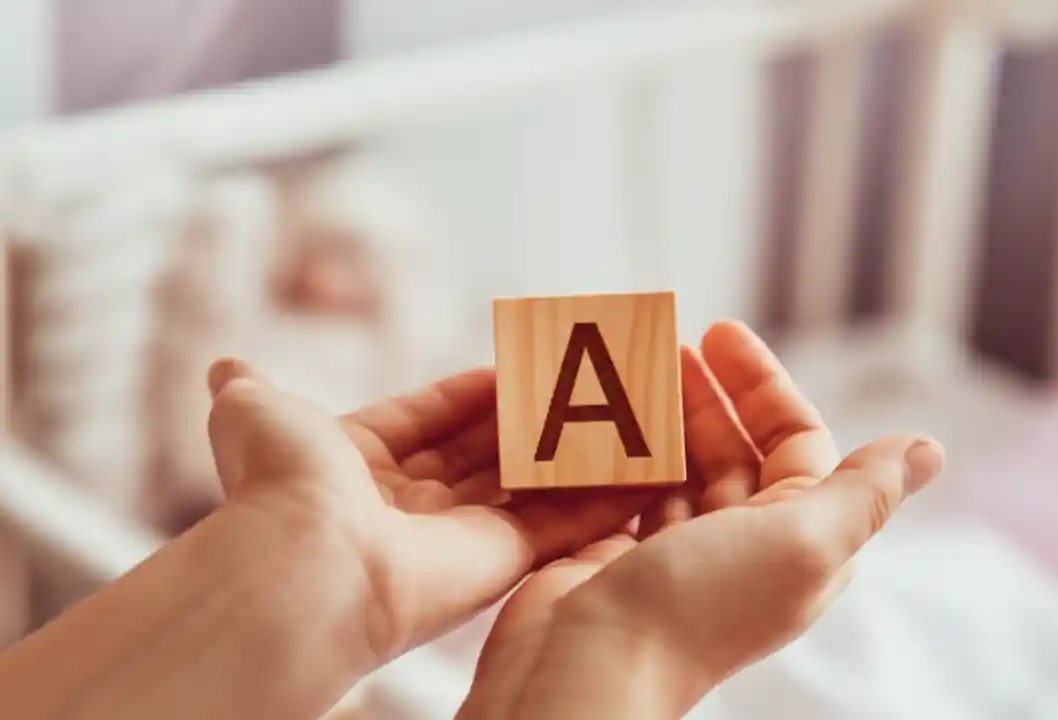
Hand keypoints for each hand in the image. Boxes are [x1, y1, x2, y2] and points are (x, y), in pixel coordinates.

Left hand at [204, 359, 655, 662]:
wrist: (308, 560)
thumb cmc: (281, 483)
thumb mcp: (256, 413)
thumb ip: (253, 387)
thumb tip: (226, 362)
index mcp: (358, 465)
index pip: (429, 417)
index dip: (471, 390)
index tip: (517, 360)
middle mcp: (410, 504)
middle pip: (484, 449)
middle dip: (530, 414)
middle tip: (585, 376)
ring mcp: (458, 535)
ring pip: (528, 483)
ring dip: (574, 451)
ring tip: (627, 411)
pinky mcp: (500, 559)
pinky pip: (561, 522)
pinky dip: (602, 497)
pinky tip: (642, 464)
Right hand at [459, 321, 943, 718]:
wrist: (588, 669)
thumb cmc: (701, 605)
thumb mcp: (803, 541)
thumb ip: (863, 491)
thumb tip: (930, 449)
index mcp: (796, 541)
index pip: (794, 442)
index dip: (764, 386)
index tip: (720, 332)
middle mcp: (739, 546)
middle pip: (731, 448)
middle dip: (705, 392)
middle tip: (664, 341)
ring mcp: (674, 553)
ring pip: (676, 465)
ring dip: (658, 415)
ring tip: (625, 369)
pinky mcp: (617, 556)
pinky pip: (625, 489)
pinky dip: (615, 451)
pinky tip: (594, 420)